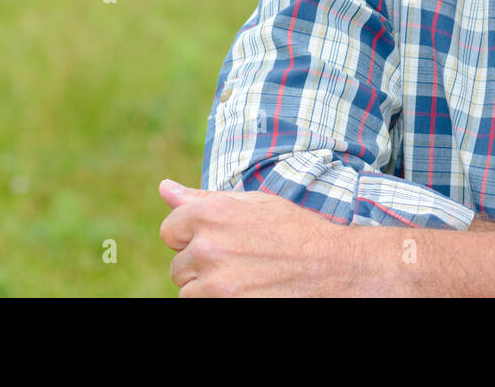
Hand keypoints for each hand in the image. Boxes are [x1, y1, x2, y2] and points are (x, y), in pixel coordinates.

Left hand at [158, 179, 353, 296]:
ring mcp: (216, 284)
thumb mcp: (250, 204)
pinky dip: (220, 301)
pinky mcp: (225, 307)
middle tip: (238, 261)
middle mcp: (207, 248)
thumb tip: (164, 188)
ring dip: (208, 289)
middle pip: (178, 266)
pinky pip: (202, 306)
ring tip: (243, 278)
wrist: (330, 267)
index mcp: (209, 214)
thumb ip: (201, 199)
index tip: (217, 241)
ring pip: (188, 292)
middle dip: (201, 266)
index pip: (169, 231)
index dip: (191, 237)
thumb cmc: (291, 230)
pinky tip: (246, 290)